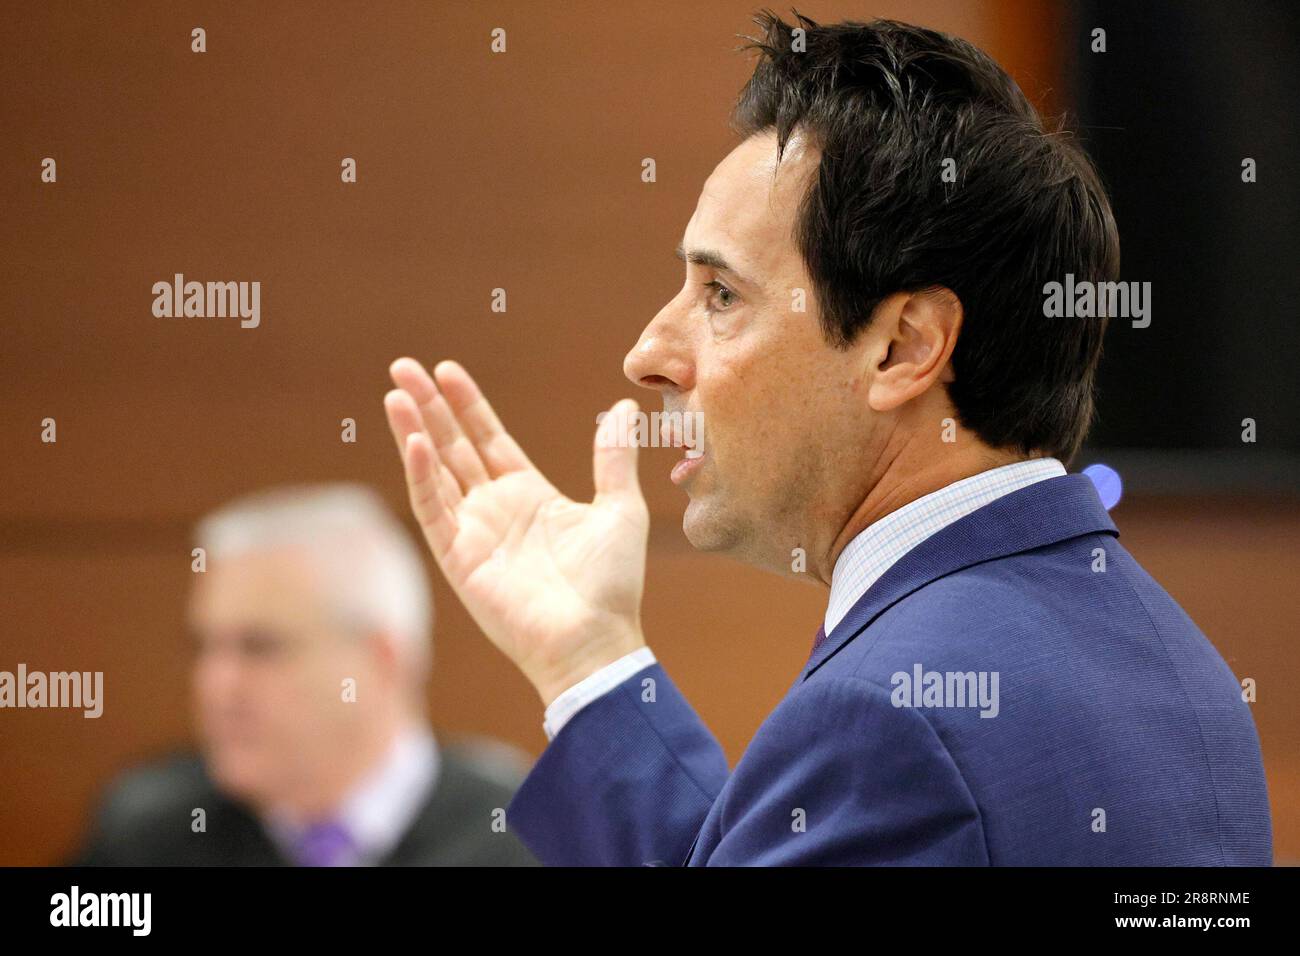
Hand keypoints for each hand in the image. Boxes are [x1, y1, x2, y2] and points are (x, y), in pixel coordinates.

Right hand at [384, 358, 649, 706]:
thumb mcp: (620, 508)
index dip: (467, 405)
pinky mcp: (458, 558)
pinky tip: (414, 442)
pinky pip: (433, 510)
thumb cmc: (611, 584)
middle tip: (403, 367)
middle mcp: (494, 510)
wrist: (594, 639)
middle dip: (429, 407)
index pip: (488, 439)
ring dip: (414, 432)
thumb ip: (614, 457)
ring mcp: (472, 533)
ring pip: (434, 472)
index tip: (447, 370)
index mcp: (529, 495)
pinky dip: (421, 476)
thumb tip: (627, 407)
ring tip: (395, 393)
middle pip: (453, 447)